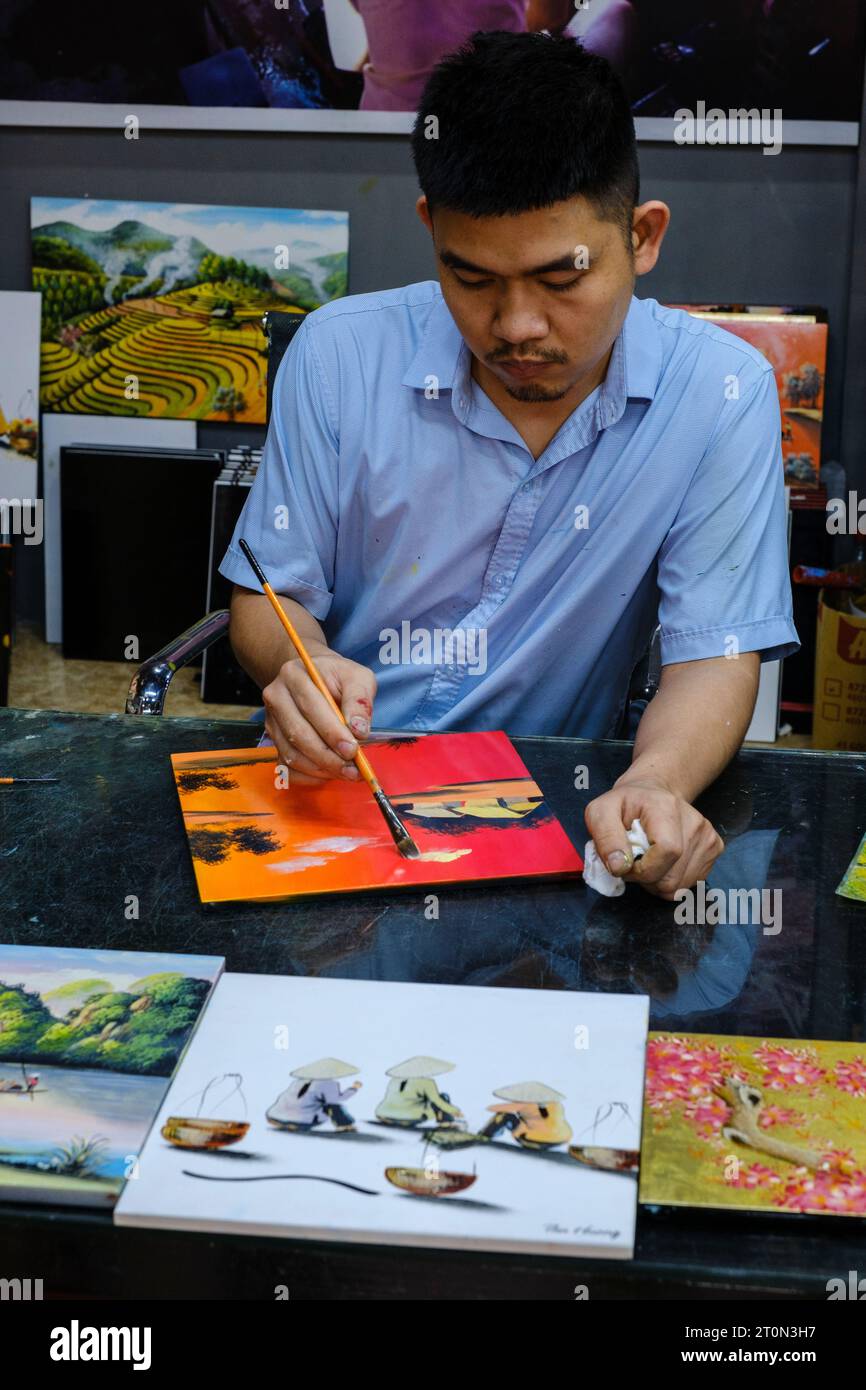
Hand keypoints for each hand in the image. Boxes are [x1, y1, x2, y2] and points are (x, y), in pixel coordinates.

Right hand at [262, 650, 376, 785]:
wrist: (316, 678)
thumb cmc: (338, 678)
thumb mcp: (357, 677)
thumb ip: (360, 700)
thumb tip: (359, 730)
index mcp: (294, 675)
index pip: (311, 707)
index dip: (332, 732)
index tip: (353, 749)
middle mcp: (276, 697)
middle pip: (298, 734)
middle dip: (328, 756)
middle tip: (353, 768)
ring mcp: (272, 721)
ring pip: (291, 754)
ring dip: (321, 769)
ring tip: (348, 772)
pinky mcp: (274, 742)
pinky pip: (287, 767)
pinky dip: (309, 777)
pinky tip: (330, 774)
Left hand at [584, 775, 723, 898]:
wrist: (654, 792)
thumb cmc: (625, 804)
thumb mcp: (600, 812)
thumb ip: (605, 838)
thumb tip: (620, 867)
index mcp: (667, 808)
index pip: (667, 851)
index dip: (642, 869)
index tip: (626, 863)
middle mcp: (695, 823)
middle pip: (672, 878)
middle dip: (646, 880)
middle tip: (634, 862)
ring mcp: (708, 837)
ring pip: (680, 887)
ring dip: (657, 882)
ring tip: (648, 861)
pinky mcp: (715, 849)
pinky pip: (690, 884)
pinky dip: (672, 880)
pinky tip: (663, 862)